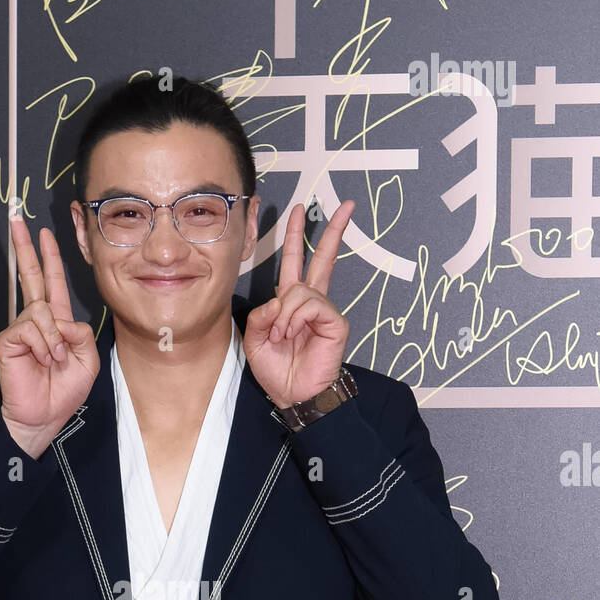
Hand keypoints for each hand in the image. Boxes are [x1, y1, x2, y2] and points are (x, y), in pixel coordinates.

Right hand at [0, 214, 99, 457]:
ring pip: (42, 312)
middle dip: (25, 248)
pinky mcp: (9, 339)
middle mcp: (37, 320)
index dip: (49, 258)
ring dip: (54, 339)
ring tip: (54, 361)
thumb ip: (81, 333)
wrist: (44, 416)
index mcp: (57, 322)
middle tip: (16, 219)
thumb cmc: (64, 391)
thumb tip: (60, 318)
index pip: (52, 283)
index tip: (43, 232)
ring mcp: (21, 328)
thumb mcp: (87, 359)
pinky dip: (43, 346)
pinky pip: (31, 328)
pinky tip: (42, 361)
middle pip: (31, 277)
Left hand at [243, 200, 354, 409]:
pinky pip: (311, 305)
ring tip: (281, 336)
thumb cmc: (277, 370)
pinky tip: (292, 335)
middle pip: (321, 258)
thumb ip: (260, 313)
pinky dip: (295, 319)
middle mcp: (311, 302)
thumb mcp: (255, 338)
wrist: (293, 395)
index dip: (297, 236)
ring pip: (300, 290)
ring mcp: (325, 311)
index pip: (296, 262)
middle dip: (332, 230)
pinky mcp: (335, 321)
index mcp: (291, 302)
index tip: (300, 211)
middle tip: (344, 205)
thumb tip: (279, 299)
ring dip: (283, 314)